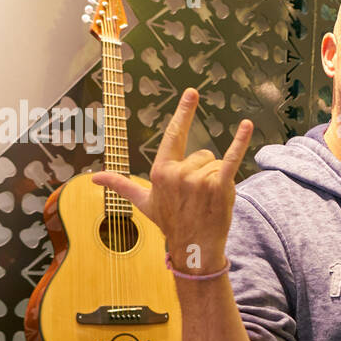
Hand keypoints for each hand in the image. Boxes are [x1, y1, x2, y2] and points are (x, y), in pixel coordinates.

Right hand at [93, 88, 252, 271]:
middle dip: (204, 172)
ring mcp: (199, 180)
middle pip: (202, 155)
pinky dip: (240, 142)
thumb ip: (120, 185)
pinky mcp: (220, 186)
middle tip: (198, 197)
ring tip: (209, 201)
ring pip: (216, 163)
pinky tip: (246, 125)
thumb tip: (93, 179)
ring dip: (216, 180)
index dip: (184, 112)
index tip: (192, 92)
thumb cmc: (170, 223)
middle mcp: (179, 173)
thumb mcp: (143, 202)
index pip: (173, 135)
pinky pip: (232, 158)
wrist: (194, 248)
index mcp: (161, 171)